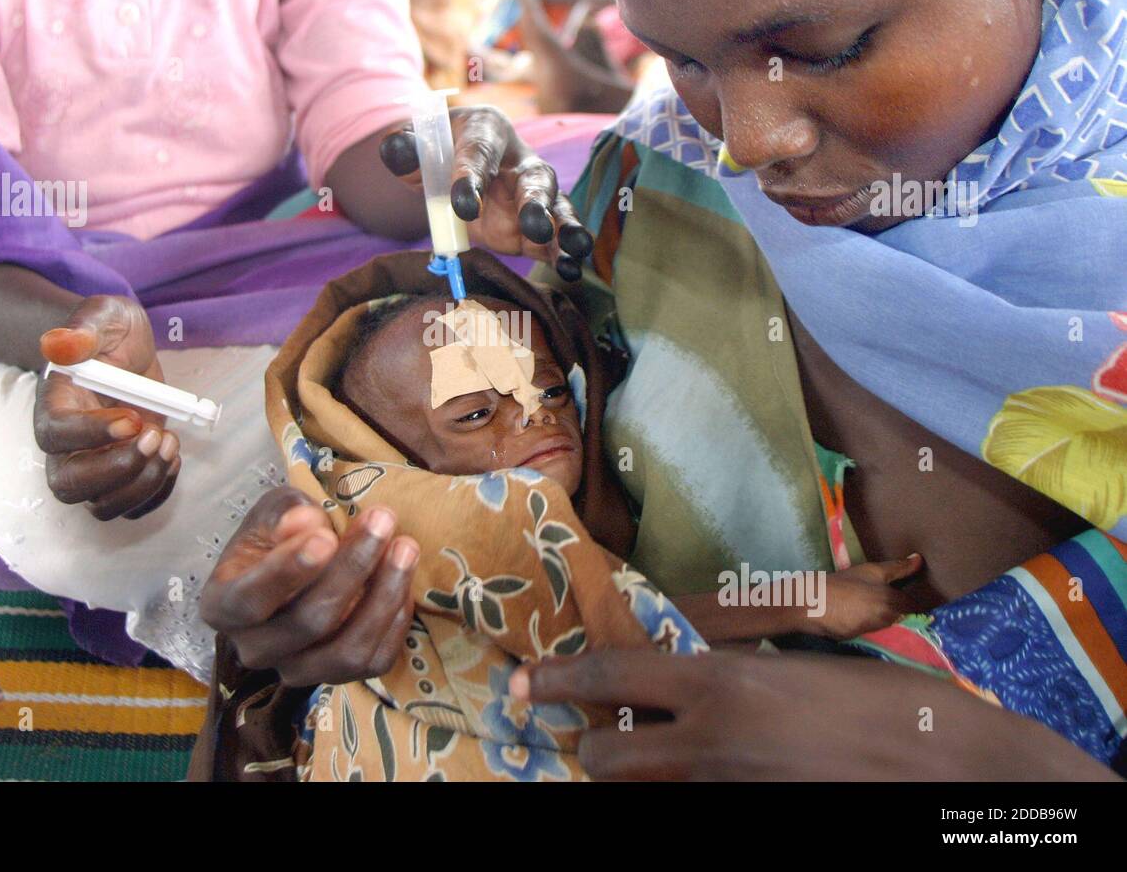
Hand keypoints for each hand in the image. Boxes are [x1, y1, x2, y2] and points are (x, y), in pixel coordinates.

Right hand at [32, 294, 180, 520]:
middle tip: (154, 435)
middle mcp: (67, 445)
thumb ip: (83, 328)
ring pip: (103, 504)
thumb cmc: (109, 332)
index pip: (55, 435)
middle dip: (117, 469)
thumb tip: (61, 344)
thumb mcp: (102, 316)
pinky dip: (158, 492)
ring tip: (170, 443)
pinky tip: (173, 457)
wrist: (124, 350)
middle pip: (69, 484)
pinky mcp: (122, 474)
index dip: (90, 434)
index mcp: (55, 405)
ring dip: (143, 483)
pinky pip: (133, 507)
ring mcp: (94, 464)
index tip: (131, 418)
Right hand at [199, 487, 419, 686]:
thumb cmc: (279, 535)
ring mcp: (295, 670)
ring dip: (383, 597)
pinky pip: (373, 662)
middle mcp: (253, 649)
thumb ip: (285, 513)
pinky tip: (403, 581)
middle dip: (352, 568)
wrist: (297, 564)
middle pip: (308, 622)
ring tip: (405, 547)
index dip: (287, 572)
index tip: (325, 537)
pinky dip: (395, 621)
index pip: (250, 599)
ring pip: (345, 652)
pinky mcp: (337, 678)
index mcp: (223, 605)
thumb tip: (304, 521)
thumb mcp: (275, 510)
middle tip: (383, 520)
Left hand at [379, 105, 594, 279]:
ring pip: (555, 206)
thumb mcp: (415, 144)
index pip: (478, 152)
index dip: (471, 176)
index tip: (462, 205)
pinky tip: (571, 270)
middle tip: (535, 226)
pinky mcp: (532, 227)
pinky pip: (552, 239)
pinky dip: (562, 253)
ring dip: (565, 228)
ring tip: (577, 250)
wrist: (453, 162)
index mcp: (485, 132)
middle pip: (533, 178)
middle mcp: (517, 161)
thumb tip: (394, 148)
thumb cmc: (435, 149)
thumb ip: (404, 148)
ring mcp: (530, 195)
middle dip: (535, 202)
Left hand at [511, 650, 1119, 780]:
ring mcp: (727, 794)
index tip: (525, 683)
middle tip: (604, 734)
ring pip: (643, 791)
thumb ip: (731, 661)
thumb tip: (681, 655)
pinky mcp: (749, 822)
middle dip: (593, 747)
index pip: (612, 675)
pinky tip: (722, 777)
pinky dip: (684, 796)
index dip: (559, 679)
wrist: (951, 771)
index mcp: (722, 682)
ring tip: (665, 751)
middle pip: (606, 756)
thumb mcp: (798, 661)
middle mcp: (711, 742)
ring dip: (639, 777)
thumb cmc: (885, 700)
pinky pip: (690, 811)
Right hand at [808, 554, 922, 639]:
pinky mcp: (862, 640)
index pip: (917, 607)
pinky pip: (876, 632)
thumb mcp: (871, 570)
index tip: (912, 595)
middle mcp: (888, 620)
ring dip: (888, 618)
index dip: (914, 600)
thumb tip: (919, 559)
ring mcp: (876, 632)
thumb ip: (898, 567)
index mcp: (893, 603)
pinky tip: (862, 616)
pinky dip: (873, 624)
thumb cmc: (843, 583)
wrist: (811, 602)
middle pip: (905, 618)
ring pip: (891, 625)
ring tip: (876, 606)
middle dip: (902, 610)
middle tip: (891, 599)